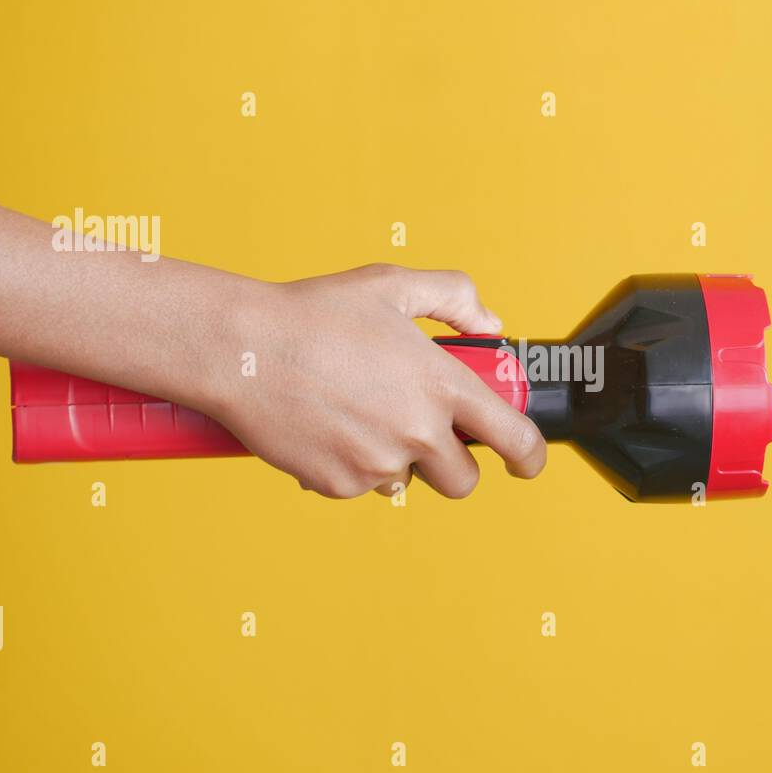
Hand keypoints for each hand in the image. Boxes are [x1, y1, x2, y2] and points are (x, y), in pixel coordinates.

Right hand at [210, 264, 546, 498]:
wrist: (242, 350)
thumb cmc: (314, 312)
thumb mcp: (392, 285)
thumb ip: (454, 298)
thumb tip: (491, 327)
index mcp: (442, 385)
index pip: (513, 438)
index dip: (528, 458)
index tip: (525, 463)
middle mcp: (418, 431)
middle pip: (462, 480)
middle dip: (451, 465)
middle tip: (425, 435)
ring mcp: (378, 464)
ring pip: (405, 482)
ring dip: (394, 461)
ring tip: (357, 415)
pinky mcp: (339, 486)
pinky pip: (359, 487)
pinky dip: (349, 465)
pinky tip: (325, 428)